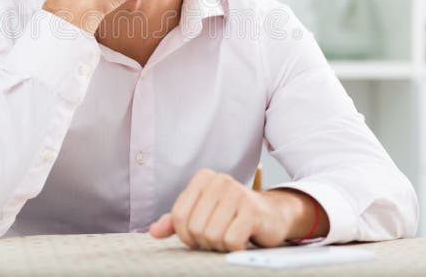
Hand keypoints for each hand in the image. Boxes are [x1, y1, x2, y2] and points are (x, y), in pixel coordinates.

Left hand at [149, 168, 323, 251]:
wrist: (272, 215)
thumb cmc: (232, 216)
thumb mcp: (203, 214)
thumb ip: (176, 221)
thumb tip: (153, 232)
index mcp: (203, 178)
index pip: (178, 216)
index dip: (186, 235)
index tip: (199, 237)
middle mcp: (219, 181)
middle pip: (195, 228)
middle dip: (205, 241)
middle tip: (220, 236)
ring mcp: (237, 193)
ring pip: (211, 236)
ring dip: (221, 245)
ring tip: (232, 235)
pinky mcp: (252, 210)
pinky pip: (231, 240)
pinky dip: (235, 247)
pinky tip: (244, 237)